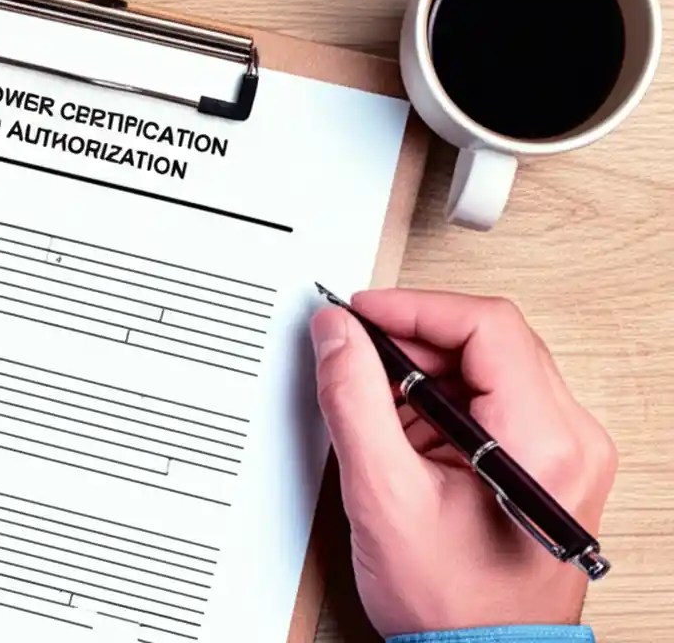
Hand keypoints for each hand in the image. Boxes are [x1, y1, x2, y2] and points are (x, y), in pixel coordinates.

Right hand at [309, 290, 616, 636]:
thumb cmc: (451, 602)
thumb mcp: (383, 495)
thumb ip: (354, 401)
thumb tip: (338, 337)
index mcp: (546, 440)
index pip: (487, 327)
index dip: (415, 308)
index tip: (362, 313)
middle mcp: (570, 438)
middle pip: (490, 341)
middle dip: (415, 339)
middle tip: (357, 352)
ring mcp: (564, 450)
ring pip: (489, 367)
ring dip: (425, 373)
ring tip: (377, 407)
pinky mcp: (545, 462)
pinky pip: (493, 401)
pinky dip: (441, 403)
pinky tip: (405, 433)